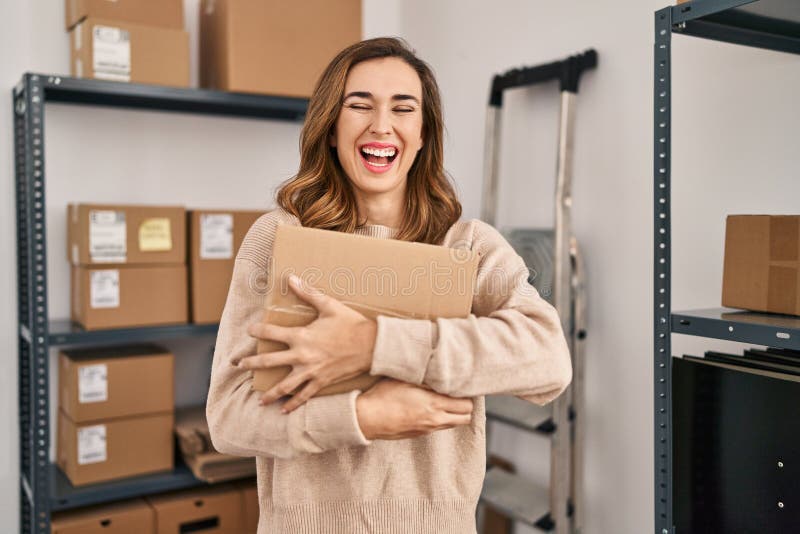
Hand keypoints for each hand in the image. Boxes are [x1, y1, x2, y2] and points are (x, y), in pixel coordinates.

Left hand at [241, 274, 377, 412]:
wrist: (371, 346)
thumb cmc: (351, 324)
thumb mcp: (329, 305)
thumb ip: (308, 293)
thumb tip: (291, 278)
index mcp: (301, 336)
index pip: (271, 333)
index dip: (257, 331)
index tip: (249, 331)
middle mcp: (302, 356)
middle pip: (269, 361)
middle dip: (251, 363)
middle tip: (238, 365)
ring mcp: (311, 372)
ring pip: (284, 385)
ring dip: (270, 393)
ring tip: (259, 399)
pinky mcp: (321, 382)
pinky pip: (304, 396)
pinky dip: (293, 405)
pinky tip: (284, 410)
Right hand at [355, 379, 473, 439]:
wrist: (366, 419)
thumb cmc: (383, 396)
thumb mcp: (406, 380)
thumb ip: (426, 378)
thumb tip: (442, 374)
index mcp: (434, 405)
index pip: (466, 405)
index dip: (467, 395)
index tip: (462, 386)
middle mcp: (435, 420)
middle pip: (465, 418)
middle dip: (465, 406)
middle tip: (457, 394)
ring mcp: (427, 430)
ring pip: (453, 424)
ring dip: (454, 413)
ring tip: (444, 400)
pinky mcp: (419, 434)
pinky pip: (438, 427)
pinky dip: (441, 419)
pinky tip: (429, 408)